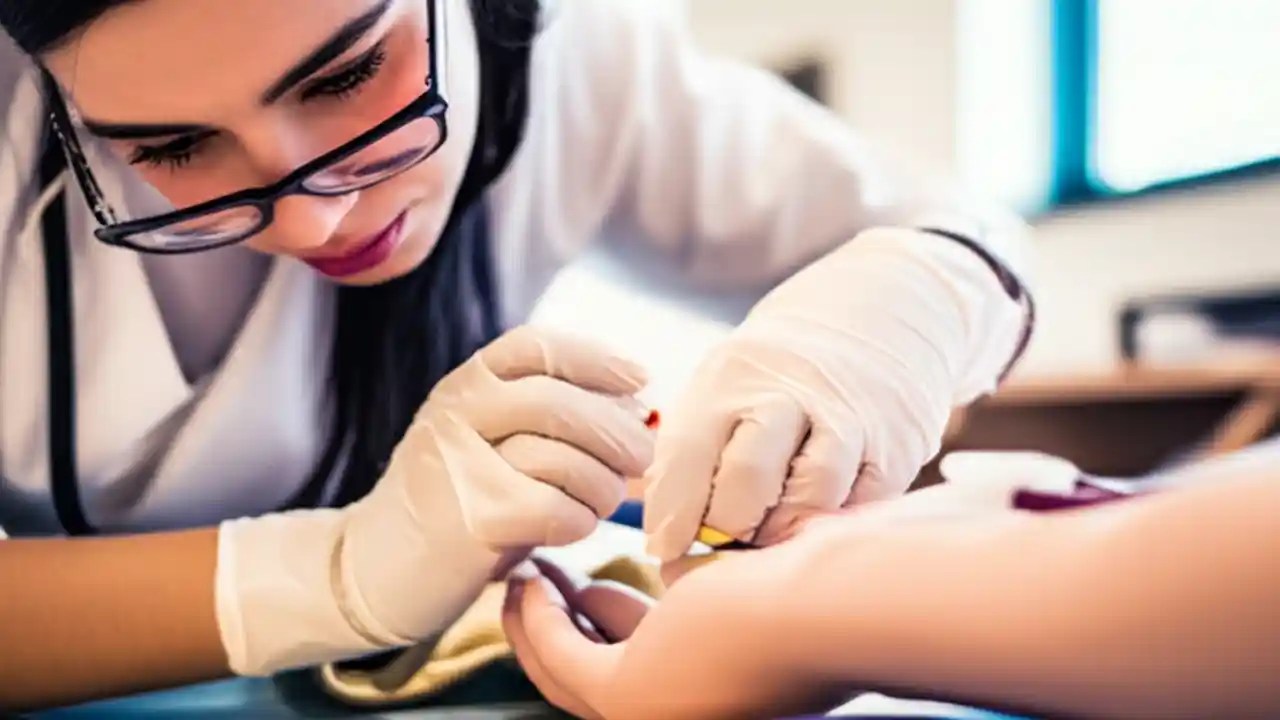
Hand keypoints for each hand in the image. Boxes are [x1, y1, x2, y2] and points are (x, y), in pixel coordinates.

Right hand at [218, 326, 654, 673]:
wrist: (374, 569)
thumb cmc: (457, 502)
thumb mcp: (493, 440)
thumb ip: (552, 417)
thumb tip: (640, 407)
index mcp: (466, 383)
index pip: (539, 346)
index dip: (597, 359)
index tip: (639, 380)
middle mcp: (457, 411)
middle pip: (560, 402)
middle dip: (616, 430)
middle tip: (642, 457)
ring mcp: (459, 463)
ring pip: (566, 460)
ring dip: (602, 486)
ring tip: (601, 500)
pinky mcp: (472, 518)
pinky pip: (557, 510)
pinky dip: (579, 522)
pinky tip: (569, 528)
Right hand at [504, 452, 1078, 719]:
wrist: (854, 603)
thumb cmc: (844, 580)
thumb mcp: (789, 570)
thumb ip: (763, 569)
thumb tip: (774, 542)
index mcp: (734, 689)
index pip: (660, 668)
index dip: (617, 631)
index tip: (593, 594)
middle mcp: (698, 712)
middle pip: (608, 679)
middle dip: (572, 632)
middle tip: (543, 588)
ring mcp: (666, 715)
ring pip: (574, 679)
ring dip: (541, 631)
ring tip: (523, 582)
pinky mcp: (635, 698)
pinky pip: (561, 663)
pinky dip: (535, 626)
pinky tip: (524, 583)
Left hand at [644, 228, 1026, 559]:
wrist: (879, 316)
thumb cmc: (778, 378)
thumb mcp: (725, 388)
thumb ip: (692, 456)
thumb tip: (667, 544)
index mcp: (730, 378)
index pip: (689, 454)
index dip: (673, 514)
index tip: (666, 550)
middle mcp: (788, 393)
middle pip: (748, 476)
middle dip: (727, 527)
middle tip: (721, 543)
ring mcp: (846, 419)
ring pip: (810, 497)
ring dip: (782, 533)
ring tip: (770, 534)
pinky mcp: (895, 447)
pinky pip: (860, 506)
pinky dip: (832, 526)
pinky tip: (816, 522)